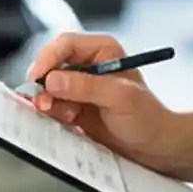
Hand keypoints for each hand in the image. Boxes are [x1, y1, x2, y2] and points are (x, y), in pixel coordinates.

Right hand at [24, 31, 179, 169]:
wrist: (154, 147)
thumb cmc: (148, 117)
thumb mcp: (120, 97)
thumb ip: (87, 86)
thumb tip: (54, 80)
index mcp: (102, 50)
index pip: (65, 44)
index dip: (48, 58)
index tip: (38, 77)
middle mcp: (88, 65)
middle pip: (51, 65)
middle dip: (45, 84)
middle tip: (46, 102)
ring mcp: (79, 87)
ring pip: (48, 87)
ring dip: (50, 102)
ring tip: (69, 116)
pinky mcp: (73, 107)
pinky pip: (52, 106)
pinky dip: (53, 114)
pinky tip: (70, 122)